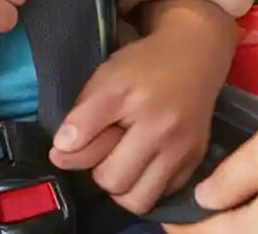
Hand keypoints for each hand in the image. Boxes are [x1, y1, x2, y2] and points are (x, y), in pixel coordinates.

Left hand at [49, 0, 235, 213]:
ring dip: (122, 188)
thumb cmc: (143, 66)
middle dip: (99, 172)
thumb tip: (61, 152)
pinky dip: (145, 188)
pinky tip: (141, 166)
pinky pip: (161, 196)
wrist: (194, 58)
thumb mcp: (105, 79)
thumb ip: (82, 117)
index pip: (89, 146)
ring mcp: (183, 150)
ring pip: (139, 200)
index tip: (64, 146)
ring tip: (120, 164)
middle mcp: (162, 130)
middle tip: (102, 151)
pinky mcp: (196, 161)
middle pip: (114, 181)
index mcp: (131, 102)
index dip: (68, 151)